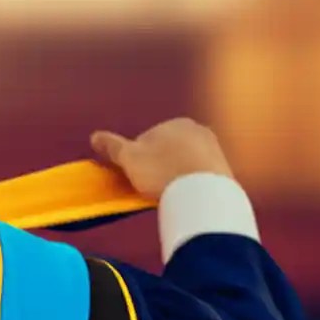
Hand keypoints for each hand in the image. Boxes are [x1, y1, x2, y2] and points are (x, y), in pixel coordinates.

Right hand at [90, 118, 232, 198]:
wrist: (202, 193)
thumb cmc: (161, 170)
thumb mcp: (129, 158)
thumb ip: (112, 146)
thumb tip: (94, 136)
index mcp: (175, 123)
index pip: (149, 138)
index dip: (138, 158)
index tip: (136, 174)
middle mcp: (198, 131)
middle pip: (169, 149)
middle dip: (160, 164)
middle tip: (151, 185)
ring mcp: (215, 150)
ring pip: (186, 162)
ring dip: (176, 174)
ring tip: (168, 193)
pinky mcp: (225, 170)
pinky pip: (200, 176)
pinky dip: (191, 184)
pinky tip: (185, 196)